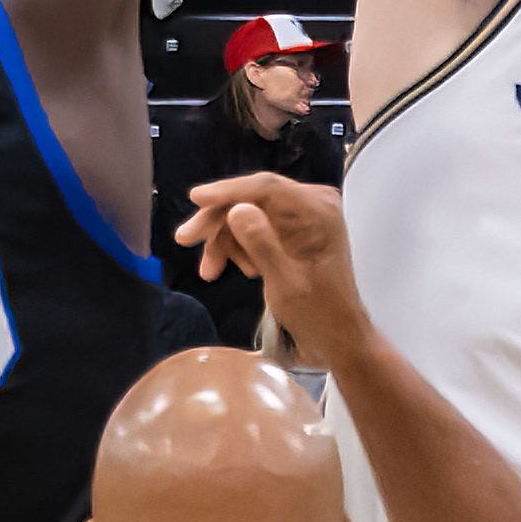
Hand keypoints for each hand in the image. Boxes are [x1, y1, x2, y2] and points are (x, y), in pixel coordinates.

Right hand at [179, 172, 360, 353]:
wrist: (335, 334)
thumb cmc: (317, 312)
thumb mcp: (286, 283)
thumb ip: (262, 244)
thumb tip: (236, 210)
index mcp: (317, 210)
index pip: (266, 187)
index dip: (228, 190)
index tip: (195, 198)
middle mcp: (310, 203)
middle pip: (251, 198)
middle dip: (218, 221)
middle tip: (185, 240)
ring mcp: (300, 214)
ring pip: (245, 213)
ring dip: (225, 241)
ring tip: (214, 272)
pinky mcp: (290, 228)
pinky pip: (252, 226)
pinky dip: (239, 247)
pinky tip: (244, 271)